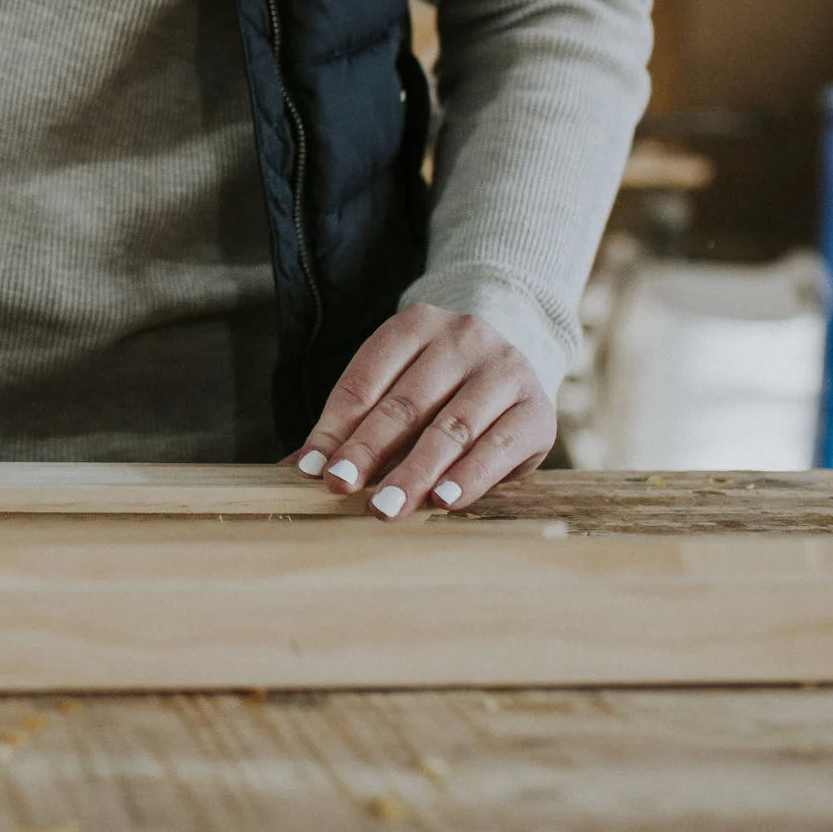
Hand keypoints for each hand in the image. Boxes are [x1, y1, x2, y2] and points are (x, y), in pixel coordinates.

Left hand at [286, 305, 553, 519]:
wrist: (518, 362)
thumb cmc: (440, 387)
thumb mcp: (396, 390)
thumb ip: (350, 426)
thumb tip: (294, 470)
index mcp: (415, 325)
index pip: (365, 380)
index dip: (336, 427)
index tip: (313, 469)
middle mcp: (463, 338)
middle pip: (405, 403)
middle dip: (368, 451)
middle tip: (341, 488)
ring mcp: (505, 369)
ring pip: (451, 426)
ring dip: (416, 471)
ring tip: (387, 506)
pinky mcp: (538, 408)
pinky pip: (499, 446)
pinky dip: (469, 476)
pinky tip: (444, 500)